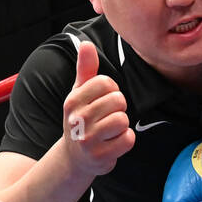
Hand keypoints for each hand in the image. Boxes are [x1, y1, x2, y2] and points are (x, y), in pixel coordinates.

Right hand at [60, 40, 134, 176]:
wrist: (75, 158)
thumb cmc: (81, 119)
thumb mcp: (79, 93)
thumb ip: (85, 68)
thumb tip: (86, 44)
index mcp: (73, 100)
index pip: (106, 83)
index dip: (111, 90)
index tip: (103, 100)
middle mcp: (78, 119)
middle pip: (118, 101)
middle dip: (118, 108)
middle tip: (107, 117)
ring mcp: (88, 140)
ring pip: (123, 120)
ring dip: (121, 125)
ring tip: (109, 130)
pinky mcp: (100, 156)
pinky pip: (127, 140)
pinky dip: (124, 141)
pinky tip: (112, 143)